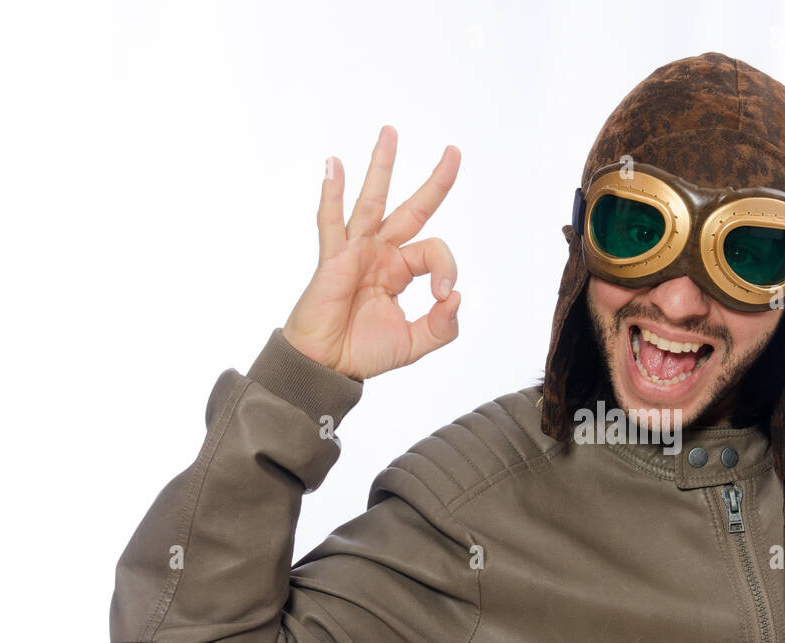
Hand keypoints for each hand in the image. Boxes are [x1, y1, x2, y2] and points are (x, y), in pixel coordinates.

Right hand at [282, 126, 461, 379]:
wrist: (328, 367)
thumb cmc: (364, 352)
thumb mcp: (416, 342)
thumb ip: (443, 326)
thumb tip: (455, 297)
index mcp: (400, 269)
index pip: (434, 252)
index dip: (447, 268)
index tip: (442, 296)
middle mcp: (380, 253)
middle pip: (412, 209)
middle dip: (435, 181)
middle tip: (454, 151)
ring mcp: (356, 251)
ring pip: (372, 201)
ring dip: (382, 166)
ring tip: (391, 132)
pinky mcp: (332, 258)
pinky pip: (330, 221)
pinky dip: (331, 192)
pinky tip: (333, 164)